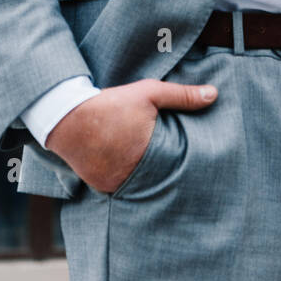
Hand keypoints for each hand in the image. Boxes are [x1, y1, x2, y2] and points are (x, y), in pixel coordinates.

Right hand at [45, 78, 217, 192]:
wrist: (66, 117)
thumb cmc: (111, 103)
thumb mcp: (149, 93)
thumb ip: (182, 96)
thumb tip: (214, 95)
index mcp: (149, 155)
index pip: (175, 165)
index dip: (181, 163)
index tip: (191, 163)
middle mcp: (132, 175)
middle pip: (157, 177)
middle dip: (163, 171)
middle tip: (173, 169)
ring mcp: (115, 184)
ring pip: (138, 184)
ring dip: (143, 176)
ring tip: (150, 169)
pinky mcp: (100, 186)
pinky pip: (120, 187)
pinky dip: (125, 179)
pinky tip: (127, 168)